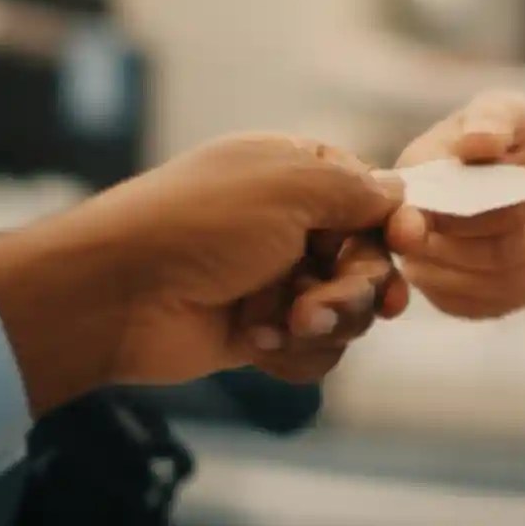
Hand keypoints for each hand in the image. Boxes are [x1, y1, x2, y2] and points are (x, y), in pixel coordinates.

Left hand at [0, 134, 403, 414]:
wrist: (118, 297)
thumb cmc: (198, 225)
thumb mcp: (289, 186)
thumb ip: (355, 190)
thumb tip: (397, 191)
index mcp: (299, 175)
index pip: (374, 199)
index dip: (395, 226)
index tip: (406, 243)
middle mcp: (295, 225)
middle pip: (370, 262)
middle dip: (354, 289)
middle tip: (319, 307)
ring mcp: (281, 280)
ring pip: (350, 312)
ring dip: (323, 323)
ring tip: (282, 324)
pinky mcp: (268, 330)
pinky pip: (318, 349)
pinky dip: (294, 350)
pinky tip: (255, 341)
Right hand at [388, 91, 524, 318]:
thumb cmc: (516, 143)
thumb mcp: (516, 115)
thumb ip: (495, 118)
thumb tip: (477, 140)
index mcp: (410, 177)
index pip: (405, 210)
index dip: (413, 224)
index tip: (427, 226)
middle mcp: (407, 228)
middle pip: (448, 251)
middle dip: (505, 234)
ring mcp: (429, 269)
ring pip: (477, 282)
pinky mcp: (458, 299)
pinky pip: (494, 302)